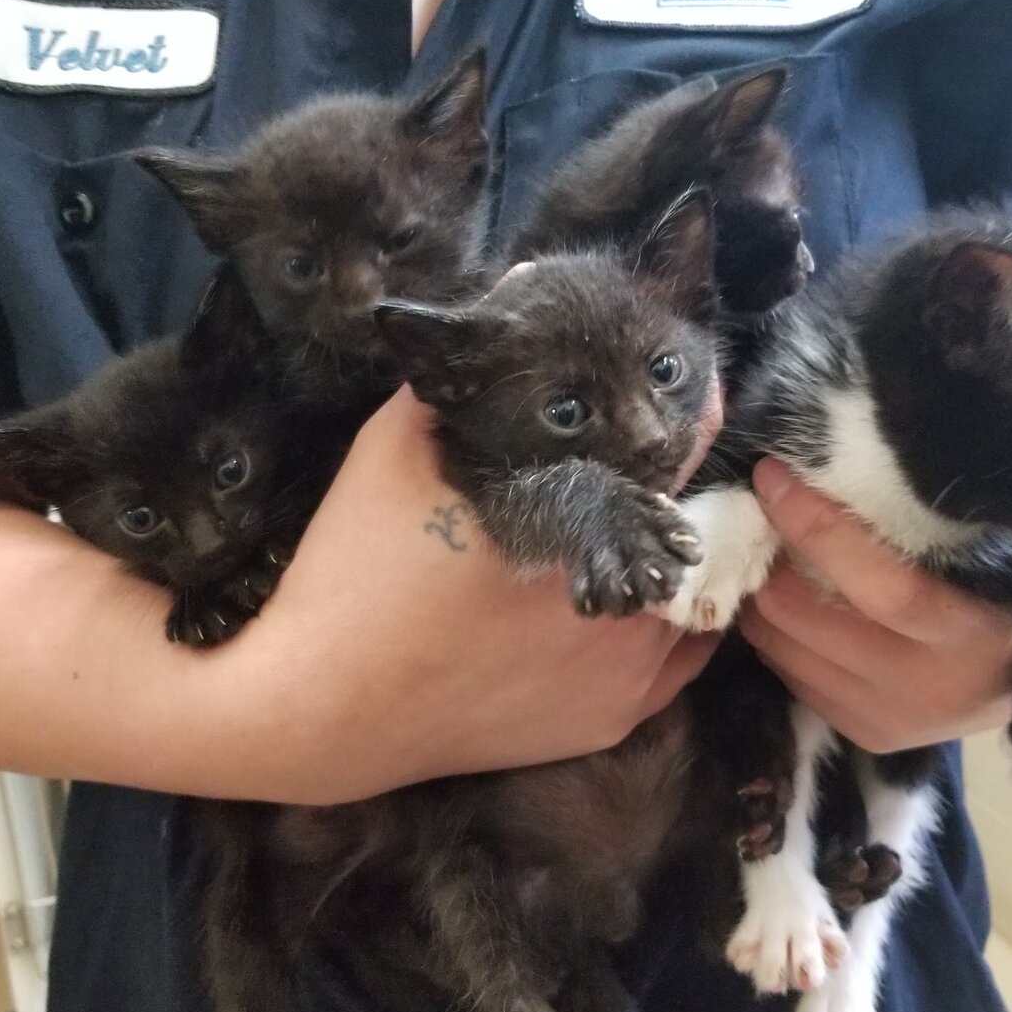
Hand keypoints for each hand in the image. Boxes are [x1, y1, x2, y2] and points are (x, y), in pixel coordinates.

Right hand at [238, 387, 720, 802]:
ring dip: (668, 556)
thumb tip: (520, 289)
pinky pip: (677, 660)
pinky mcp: (611, 722)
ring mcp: (626, 671)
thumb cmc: (355, 570)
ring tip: (628, 529)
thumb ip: (462, 375)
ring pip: (686, 590)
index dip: (683, 408)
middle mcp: (626, 598)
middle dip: (667, 485)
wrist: (324, 711)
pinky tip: (637, 594)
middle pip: (688, 521)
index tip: (676, 383)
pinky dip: (668, 622)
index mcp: (584, 522)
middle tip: (633, 463)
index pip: (681, 449)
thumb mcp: (394, 448)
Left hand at [736, 458, 1011, 752]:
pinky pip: (792, 679)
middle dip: (769, 560)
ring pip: (784, 650)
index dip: (816, 526)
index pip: (880, 582)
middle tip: (758, 515)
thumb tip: (832, 461)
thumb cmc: (1007, 590)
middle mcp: (928, 688)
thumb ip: (922, 519)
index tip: (772, 477)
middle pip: (810, 618)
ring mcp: (892, 720)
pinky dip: (777, 636)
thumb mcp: (989, 552)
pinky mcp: (867, 736)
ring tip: (768, 556)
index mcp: (972, 634)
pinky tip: (786, 604)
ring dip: (762, 598)